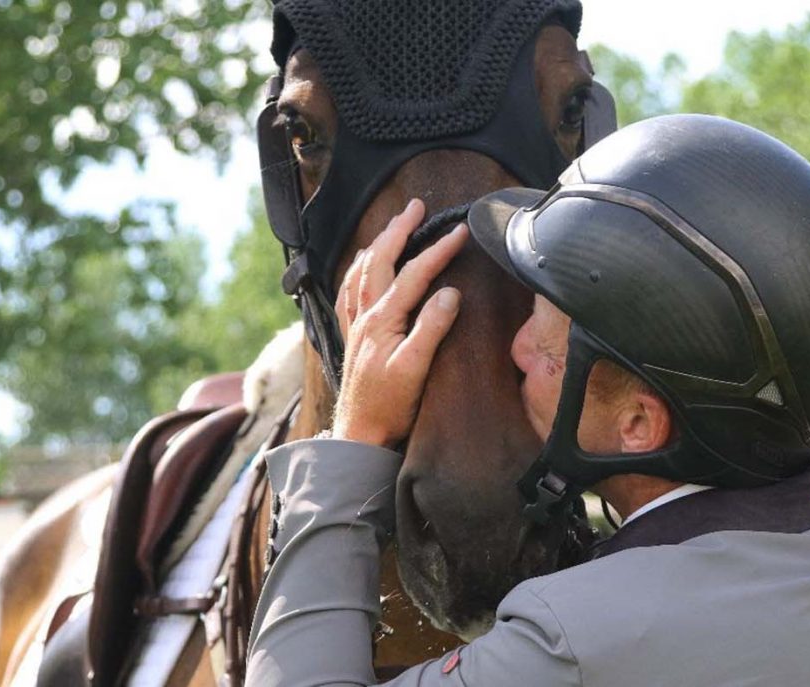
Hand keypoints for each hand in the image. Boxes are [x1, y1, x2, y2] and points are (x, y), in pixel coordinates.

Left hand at [331, 198, 468, 446]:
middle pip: (381, 260)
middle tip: (416, 206)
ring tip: (391, 227)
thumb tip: (449, 293)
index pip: (415, 274)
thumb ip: (431, 328)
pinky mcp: (352, 337)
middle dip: (399, 230)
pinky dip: (356, 270)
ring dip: (378, 244)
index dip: (439, 250)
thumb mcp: (416, 368)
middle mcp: (365, 315)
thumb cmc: (390, 405)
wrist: (360, 432)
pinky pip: (349, 291)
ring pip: (362, 271)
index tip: (460, 232)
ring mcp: (356, 325)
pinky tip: (360, 267)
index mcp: (384, 319)